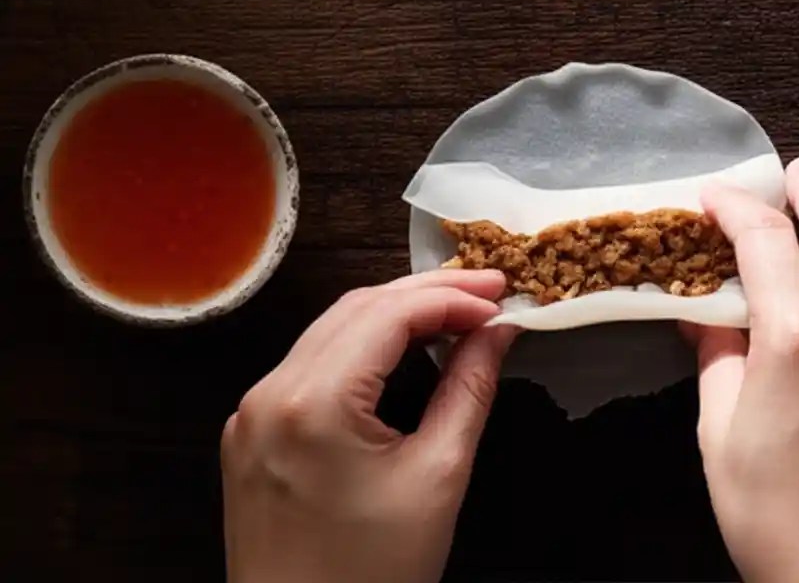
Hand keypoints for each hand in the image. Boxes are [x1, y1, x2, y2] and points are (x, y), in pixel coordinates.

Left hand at [221, 269, 515, 582]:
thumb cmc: (374, 573)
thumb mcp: (439, 476)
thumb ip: (469, 390)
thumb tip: (498, 331)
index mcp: (313, 404)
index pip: (389, 314)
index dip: (452, 297)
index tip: (503, 297)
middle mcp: (268, 395)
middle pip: (355, 309)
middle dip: (426, 294)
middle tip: (489, 291)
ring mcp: (250, 414)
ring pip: (329, 331)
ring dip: (393, 315)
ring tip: (456, 313)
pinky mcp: (248, 435)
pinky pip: (308, 365)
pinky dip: (360, 347)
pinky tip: (402, 349)